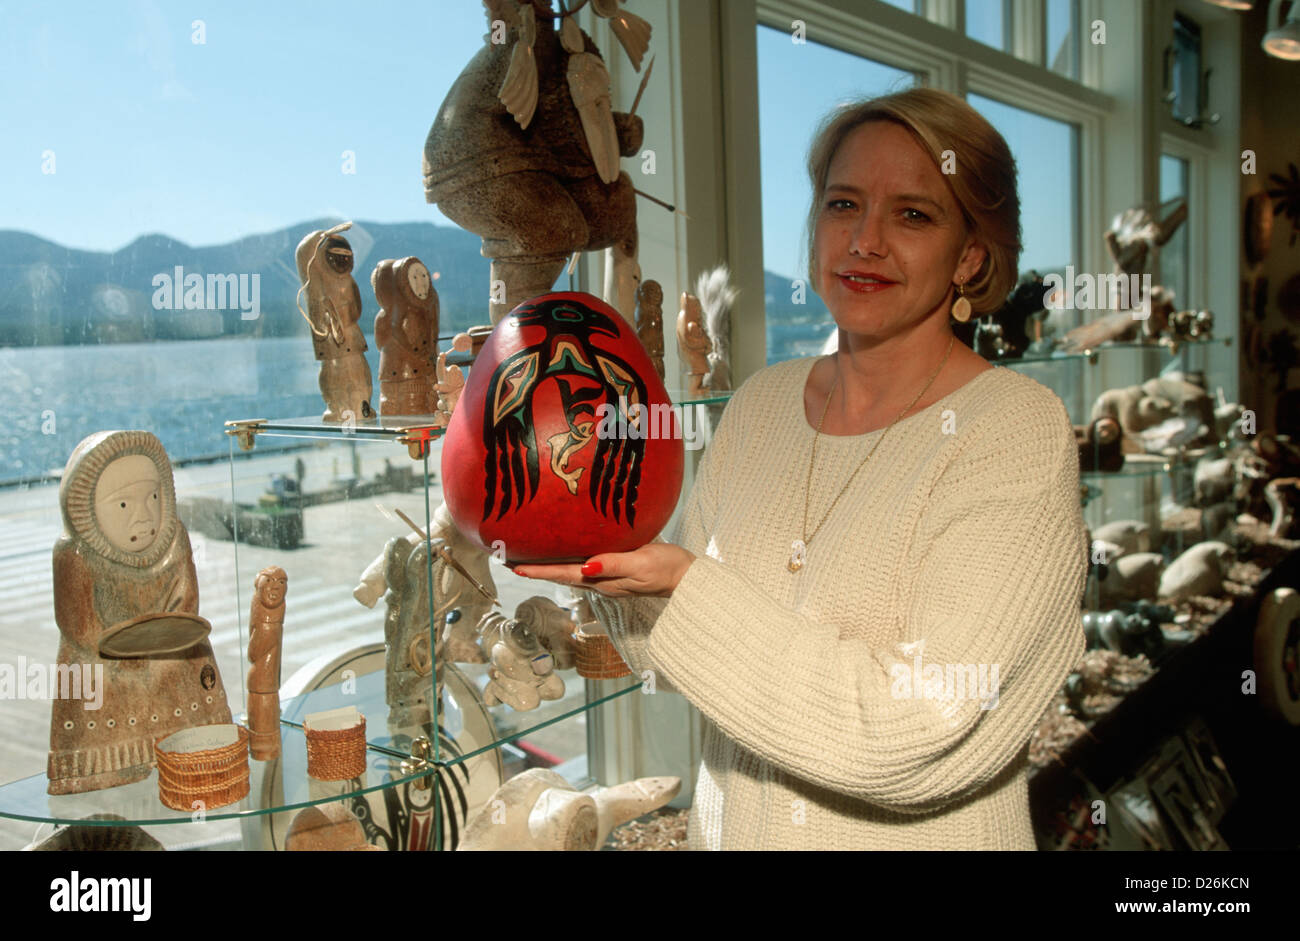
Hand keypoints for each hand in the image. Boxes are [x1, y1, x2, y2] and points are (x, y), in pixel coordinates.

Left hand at [512, 543, 695, 597]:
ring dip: (549, 566)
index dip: (539, 571)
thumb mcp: (641, 564)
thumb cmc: (667, 568)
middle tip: (510, 561)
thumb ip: (613, 565)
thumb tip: (585, 568)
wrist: (688, 577)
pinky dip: (568, 560)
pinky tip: (565, 552)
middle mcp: (601, 581)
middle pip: (561, 574)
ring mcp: (608, 577)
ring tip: (529, 557)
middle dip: (537, 569)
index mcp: (604, 581)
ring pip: (571, 571)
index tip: (515, 567)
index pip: (564, 575)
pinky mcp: (616, 570)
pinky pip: (585, 565)